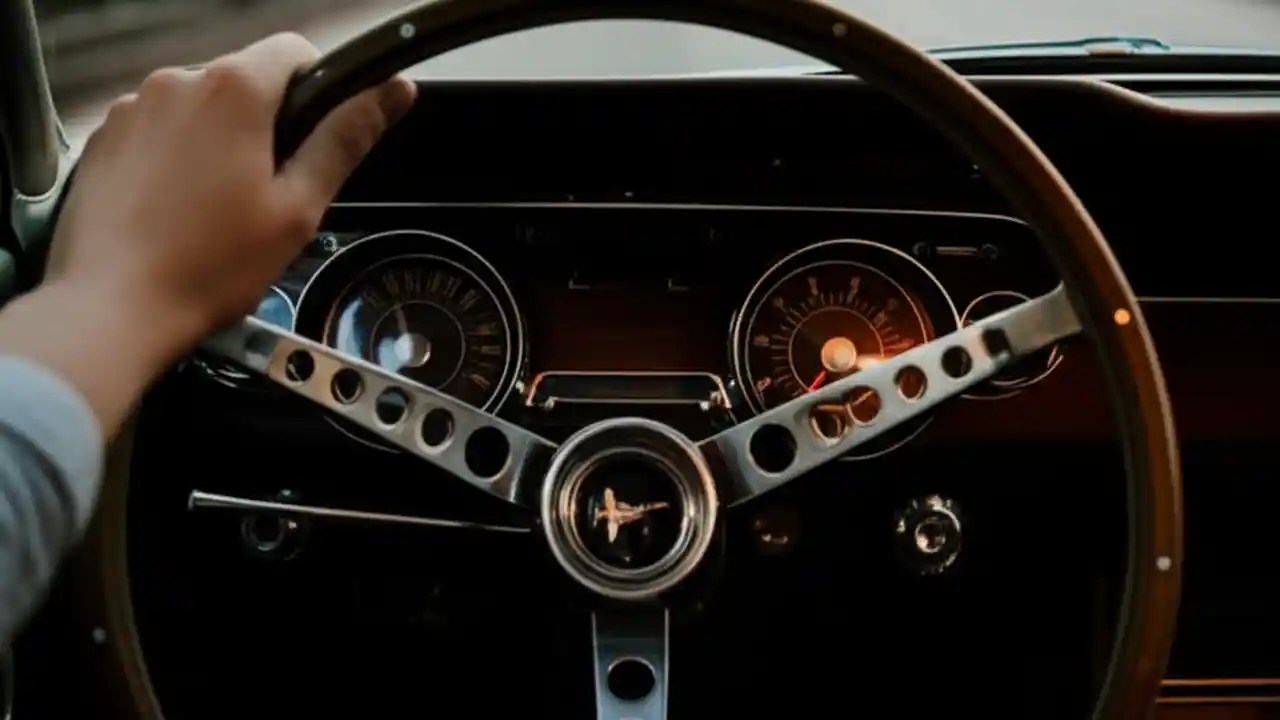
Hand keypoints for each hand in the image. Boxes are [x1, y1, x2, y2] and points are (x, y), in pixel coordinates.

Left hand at [48, 32, 415, 354]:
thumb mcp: (298, 208)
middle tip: (270, 193)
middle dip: (265, 125)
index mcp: (233, 91)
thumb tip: (392, 92)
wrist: (113, 308)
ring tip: (218, 209)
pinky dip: (175, 159)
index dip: (319, 88)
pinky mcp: (103, 139)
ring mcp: (132, 109)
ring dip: (218, 142)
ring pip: (199, 108)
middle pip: (244, 81)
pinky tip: (178, 211)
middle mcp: (176, 84)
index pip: (295, 51)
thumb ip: (345, 139)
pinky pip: (157, 131)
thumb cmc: (209, 267)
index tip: (319, 134)